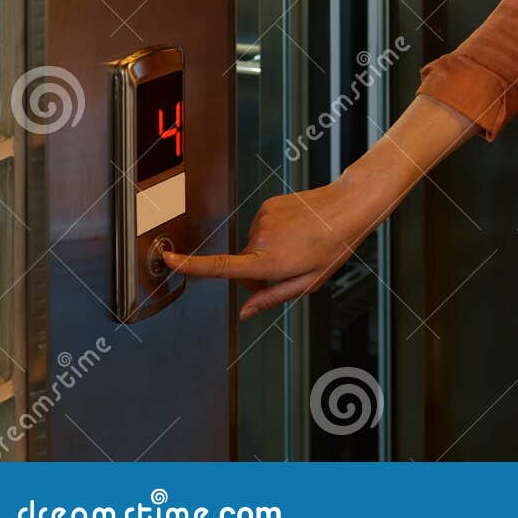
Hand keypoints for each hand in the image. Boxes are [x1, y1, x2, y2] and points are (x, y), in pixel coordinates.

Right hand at [163, 177, 380, 318]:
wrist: (350, 205)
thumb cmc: (335, 245)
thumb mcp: (310, 282)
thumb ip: (273, 297)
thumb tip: (246, 312)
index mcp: (269, 261)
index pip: (219, 266)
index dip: (190, 266)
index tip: (168, 260)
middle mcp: (260, 238)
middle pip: (242, 265)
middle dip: (257, 274)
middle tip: (289, 270)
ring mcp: (262, 218)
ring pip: (253, 246)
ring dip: (267, 252)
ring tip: (298, 246)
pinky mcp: (267, 205)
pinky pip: (262, 228)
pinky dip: (273, 235)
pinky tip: (296, 232)